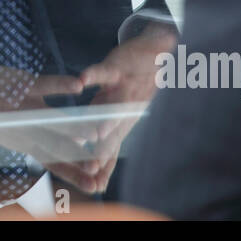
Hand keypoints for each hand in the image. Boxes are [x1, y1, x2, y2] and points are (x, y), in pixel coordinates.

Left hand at [0, 52, 100, 171]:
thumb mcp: (13, 132)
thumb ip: (40, 138)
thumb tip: (72, 144)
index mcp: (24, 142)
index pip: (53, 161)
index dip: (74, 174)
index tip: (95, 185)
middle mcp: (24, 128)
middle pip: (56, 145)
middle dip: (78, 157)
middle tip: (99, 167)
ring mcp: (23, 106)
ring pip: (52, 119)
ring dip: (74, 125)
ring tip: (97, 132)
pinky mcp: (18, 84)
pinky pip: (42, 84)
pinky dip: (59, 84)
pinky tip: (77, 85)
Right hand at [70, 19, 178, 192]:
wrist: (157, 53)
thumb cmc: (135, 85)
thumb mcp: (120, 113)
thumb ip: (109, 136)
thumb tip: (100, 170)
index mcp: (119, 122)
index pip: (109, 148)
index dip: (104, 166)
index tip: (96, 186)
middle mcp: (123, 109)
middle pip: (112, 133)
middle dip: (103, 151)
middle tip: (94, 169)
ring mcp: (122, 87)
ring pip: (115, 106)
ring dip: (107, 120)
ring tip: (97, 134)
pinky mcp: (117, 66)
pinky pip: (104, 70)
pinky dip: (94, 74)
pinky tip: (83, 79)